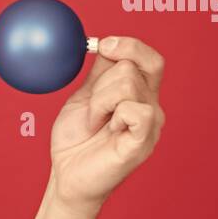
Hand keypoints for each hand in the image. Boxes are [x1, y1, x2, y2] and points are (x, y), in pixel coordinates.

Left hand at [46, 35, 165, 218]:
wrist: (66, 175)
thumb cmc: (75, 141)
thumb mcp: (84, 98)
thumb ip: (99, 74)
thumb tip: (104, 43)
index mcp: (139, 94)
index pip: (149, 59)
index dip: (129, 46)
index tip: (103, 45)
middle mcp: (151, 106)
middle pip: (133, 67)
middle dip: (101, 84)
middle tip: (92, 109)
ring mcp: (151, 125)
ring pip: (127, 84)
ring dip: (99, 102)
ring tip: (95, 124)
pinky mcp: (143, 142)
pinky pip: (137, 110)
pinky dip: (113, 115)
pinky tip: (107, 131)